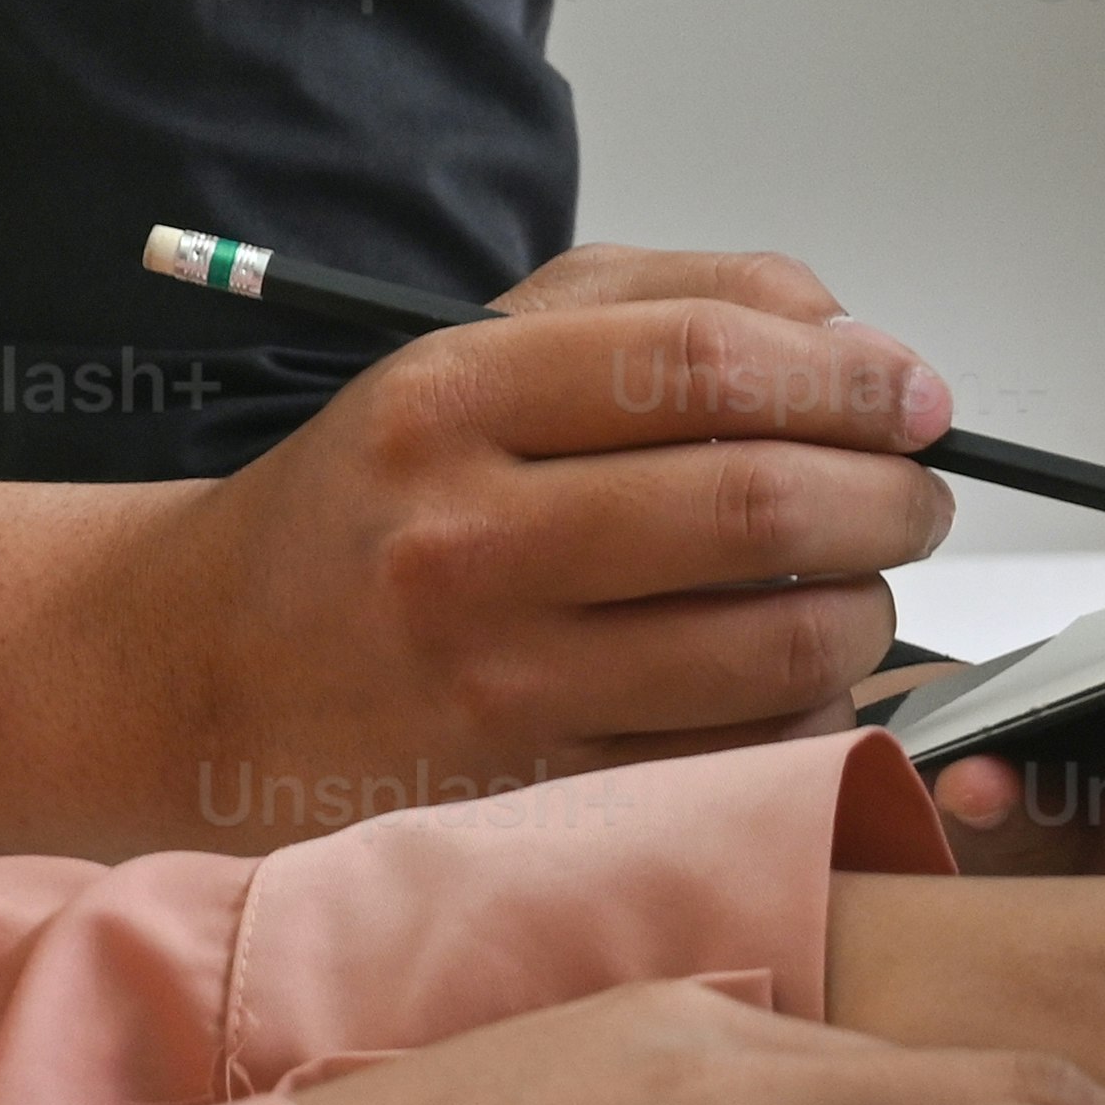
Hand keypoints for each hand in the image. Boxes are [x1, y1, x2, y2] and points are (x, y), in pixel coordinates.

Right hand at [0, 247, 950, 857]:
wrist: (189, 676)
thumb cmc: (368, 504)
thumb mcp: (479, 352)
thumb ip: (665, 304)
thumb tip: (847, 334)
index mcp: (452, 399)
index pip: (705, 363)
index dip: (848, 375)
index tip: (912, 392)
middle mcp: (465, 541)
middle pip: (756, 507)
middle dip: (887, 497)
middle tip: (914, 493)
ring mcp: (492, 686)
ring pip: (766, 646)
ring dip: (862, 612)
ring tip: (854, 585)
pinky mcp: (522, 801)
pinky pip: (728, 755)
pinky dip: (803, 713)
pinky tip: (789, 675)